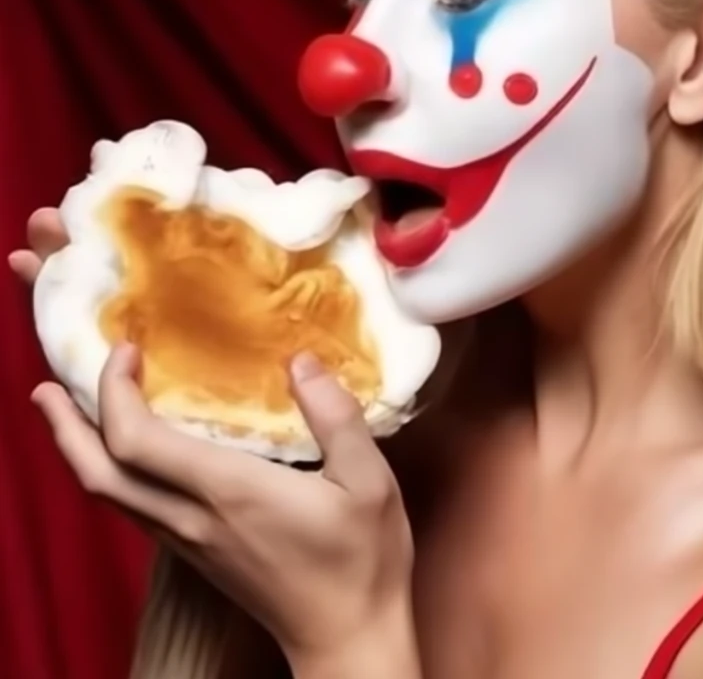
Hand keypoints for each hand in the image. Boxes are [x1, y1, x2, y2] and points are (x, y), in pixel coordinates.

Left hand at [10, 209, 421, 677]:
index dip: (115, 393)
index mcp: (228, 492)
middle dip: (65, 428)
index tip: (127, 349)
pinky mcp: (195, 554)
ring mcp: (188, 541)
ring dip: (78, 452)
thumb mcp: (370, 481)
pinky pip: (133, 508)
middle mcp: (192, 517)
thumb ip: (335, 417)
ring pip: (108, 497)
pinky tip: (127, 455)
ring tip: (67, 413)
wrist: (346, 640)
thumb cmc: (361, 560)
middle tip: (46, 387)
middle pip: (100, 476)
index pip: (138, 443)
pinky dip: (111, 473)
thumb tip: (300, 361)